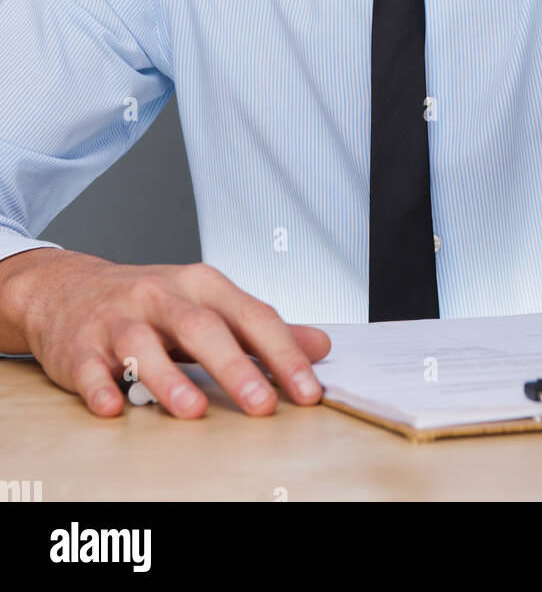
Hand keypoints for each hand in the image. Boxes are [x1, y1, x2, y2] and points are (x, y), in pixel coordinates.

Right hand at [1, 248, 330, 418]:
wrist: (67, 288)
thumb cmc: (149, 300)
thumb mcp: (208, 303)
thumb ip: (260, 329)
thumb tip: (319, 346)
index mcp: (201, 286)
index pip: (251, 315)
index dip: (283, 352)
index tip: (307, 390)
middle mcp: (161, 296)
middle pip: (202, 327)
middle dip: (234, 366)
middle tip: (262, 405)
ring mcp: (118, 320)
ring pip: (142, 345)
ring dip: (168, 378)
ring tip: (192, 411)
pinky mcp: (79, 348)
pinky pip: (88, 368)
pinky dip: (99, 388)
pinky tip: (114, 408)